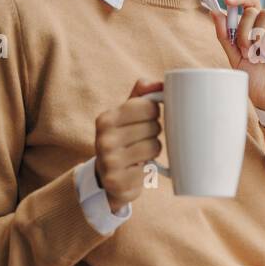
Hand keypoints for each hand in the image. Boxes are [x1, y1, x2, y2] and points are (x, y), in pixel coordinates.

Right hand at [93, 78, 163, 213]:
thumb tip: (159, 84)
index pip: (148, 106)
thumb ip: (142, 94)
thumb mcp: (126, 115)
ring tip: (140, 154)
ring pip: (155, 147)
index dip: (153, 113)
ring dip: (153, 151)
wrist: (107, 179)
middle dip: (153, 133)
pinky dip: (148, 170)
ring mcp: (110, 162)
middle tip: (141, 140)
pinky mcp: (117, 181)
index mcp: (106, 119)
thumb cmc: (123, 140)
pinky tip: (137, 170)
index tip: (146, 120)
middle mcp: (104, 139)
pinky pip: (150, 170)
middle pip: (154, 127)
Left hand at [210, 0, 264, 113]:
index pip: (250, 3)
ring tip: (260, 57)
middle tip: (246, 51)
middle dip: (244, 31)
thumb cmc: (256, 80)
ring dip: (258, 38)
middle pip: (254, 10)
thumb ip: (226, 36)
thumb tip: (215, 12)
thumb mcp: (235, 57)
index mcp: (255, 29)